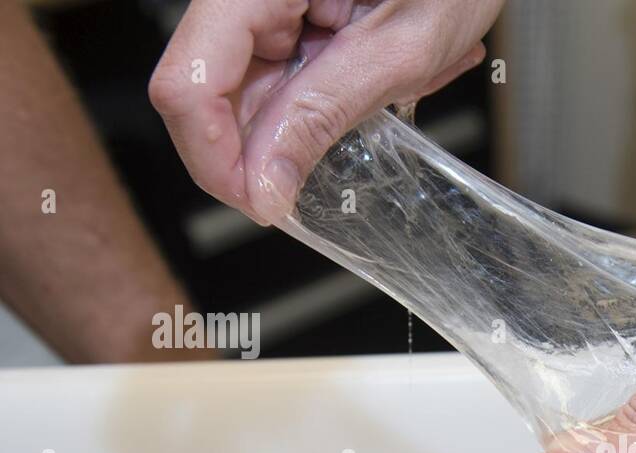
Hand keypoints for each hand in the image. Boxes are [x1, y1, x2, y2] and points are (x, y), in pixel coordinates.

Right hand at [149, 0, 503, 222]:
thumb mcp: (400, 50)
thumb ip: (323, 114)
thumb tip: (266, 186)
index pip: (190, 81)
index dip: (215, 157)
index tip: (261, 204)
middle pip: (206, 93)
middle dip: (257, 152)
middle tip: (318, 184)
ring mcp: (264, 5)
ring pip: (243, 96)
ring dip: (302, 128)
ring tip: (377, 108)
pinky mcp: (288, 19)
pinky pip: (280, 82)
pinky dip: (324, 107)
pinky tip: (377, 91)